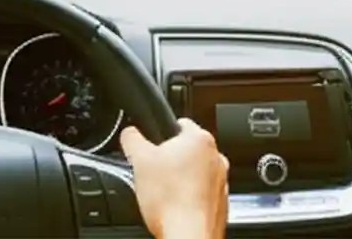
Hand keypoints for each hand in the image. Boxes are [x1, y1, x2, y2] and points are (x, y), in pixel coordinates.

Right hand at [120, 118, 228, 238]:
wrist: (188, 234)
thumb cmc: (170, 200)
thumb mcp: (139, 160)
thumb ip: (132, 138)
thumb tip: (130, 133)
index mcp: (200, 139)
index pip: (180, 124)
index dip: (161, 134)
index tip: (153, 146)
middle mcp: (217, 157)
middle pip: (188, 150)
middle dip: (171, 160)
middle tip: (154, 173)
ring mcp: (221, 181)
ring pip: (196, 173)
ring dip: (182, 179)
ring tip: (165, 193)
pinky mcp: (221, 202)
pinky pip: (202, 194)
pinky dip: (190, 198)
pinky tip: (176, 206)